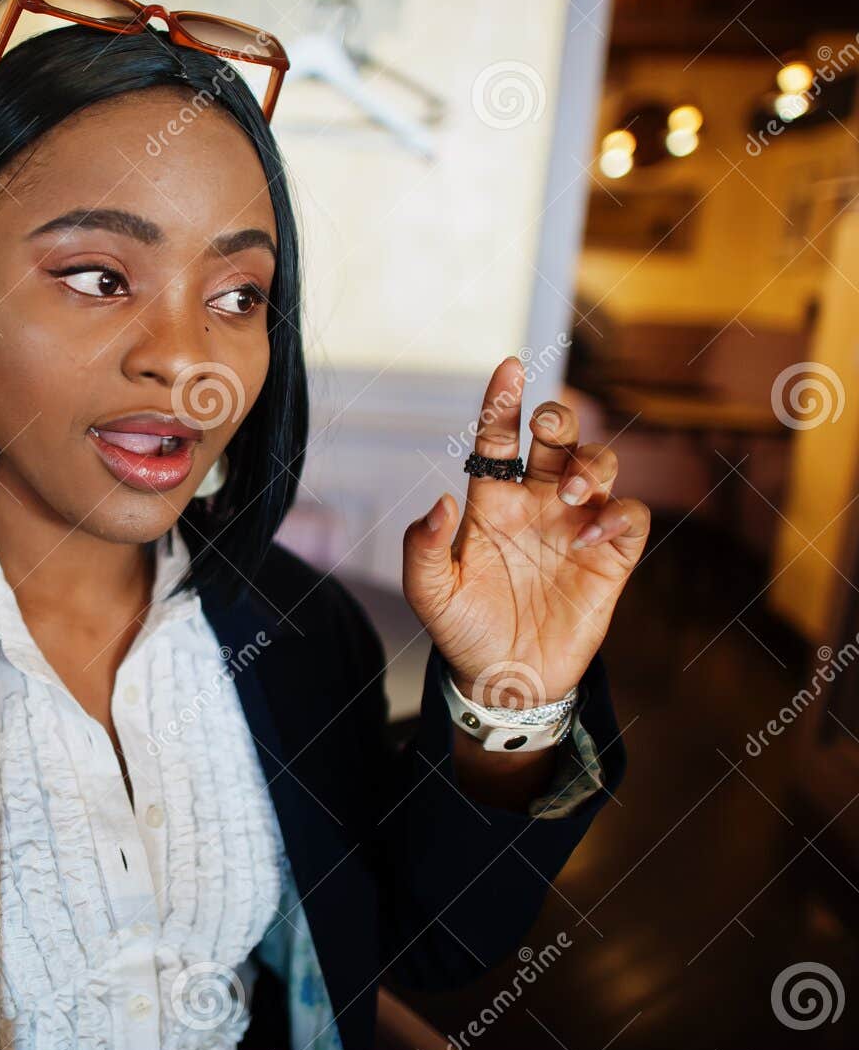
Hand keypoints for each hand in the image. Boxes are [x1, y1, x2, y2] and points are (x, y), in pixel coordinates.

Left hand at [402, 357, 648, 710]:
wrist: (505, 681)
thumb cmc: (464, 630)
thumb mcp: (429, 594)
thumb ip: (422, 548)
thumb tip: (440, 502)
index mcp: (492, 503)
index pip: (498, 440)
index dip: (503, 403)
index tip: (507, 368)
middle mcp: (537, 505)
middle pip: (556, 439)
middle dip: (557, 418)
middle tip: (546, 426)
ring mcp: (576, 527)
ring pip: (598, 466)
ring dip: (588, 464)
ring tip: (566, 493)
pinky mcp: (611, 557)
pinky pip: (628, 516)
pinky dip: (615, 514)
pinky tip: (587, 534)